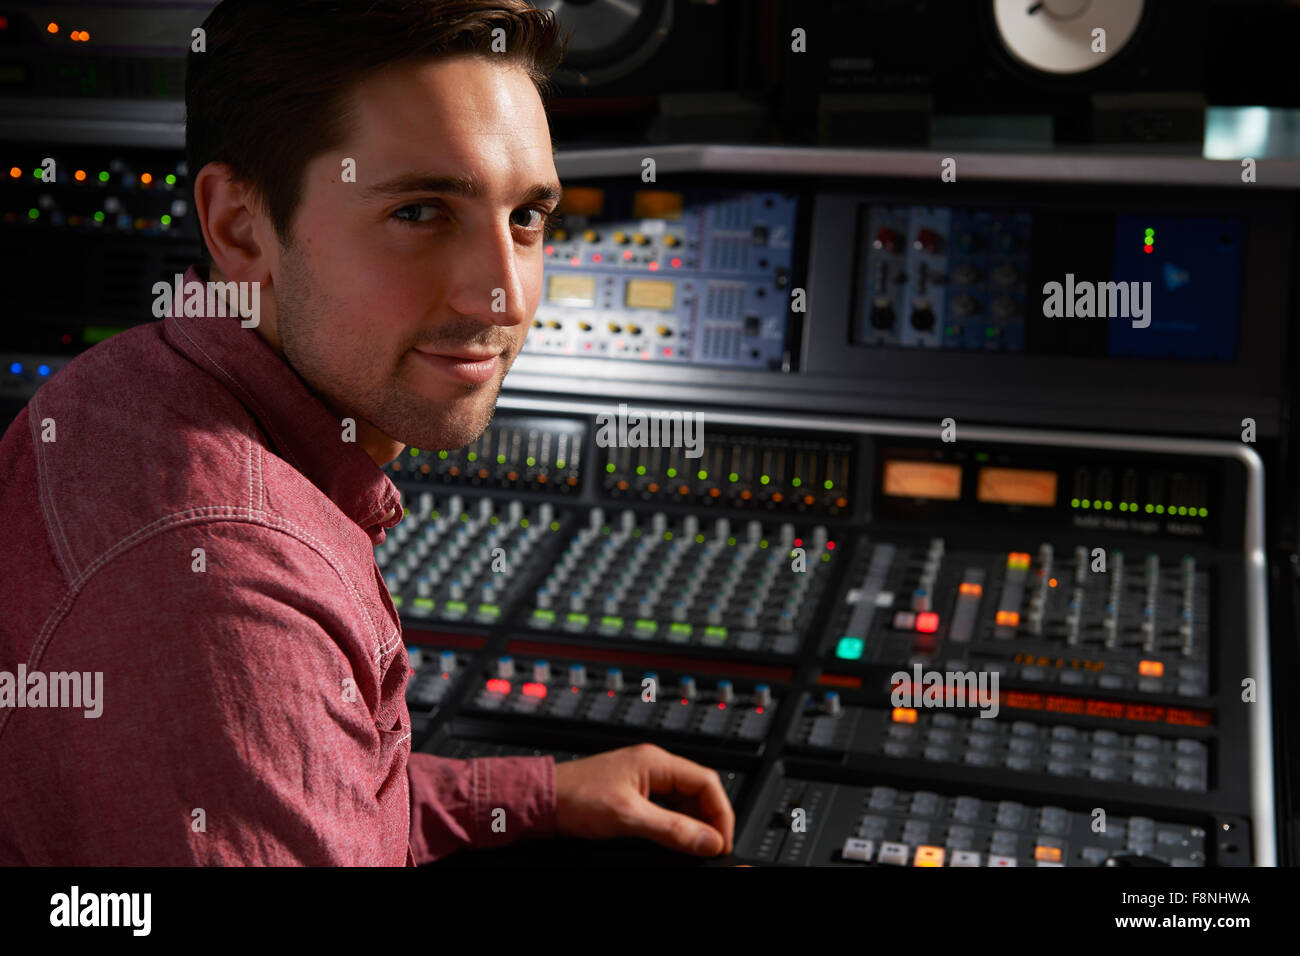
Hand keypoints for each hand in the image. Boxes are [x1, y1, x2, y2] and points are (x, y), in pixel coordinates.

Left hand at [553, 743, 734, 855]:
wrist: (541, 800)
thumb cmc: (575, 796)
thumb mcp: (629, 817)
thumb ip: (673, 829)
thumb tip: (707, 839)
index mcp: (657, 761)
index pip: (708, 782)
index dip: (720, 813)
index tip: (720, 841)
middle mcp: (653, 767)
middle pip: (699, 792)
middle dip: (708, 820)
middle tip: (708, 849)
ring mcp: (644, 780)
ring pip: (684, 802)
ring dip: (692, 825)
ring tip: (691, 849)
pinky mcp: (634, 794)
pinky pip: (667, 808)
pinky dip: (675, 826)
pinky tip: (672, 841)